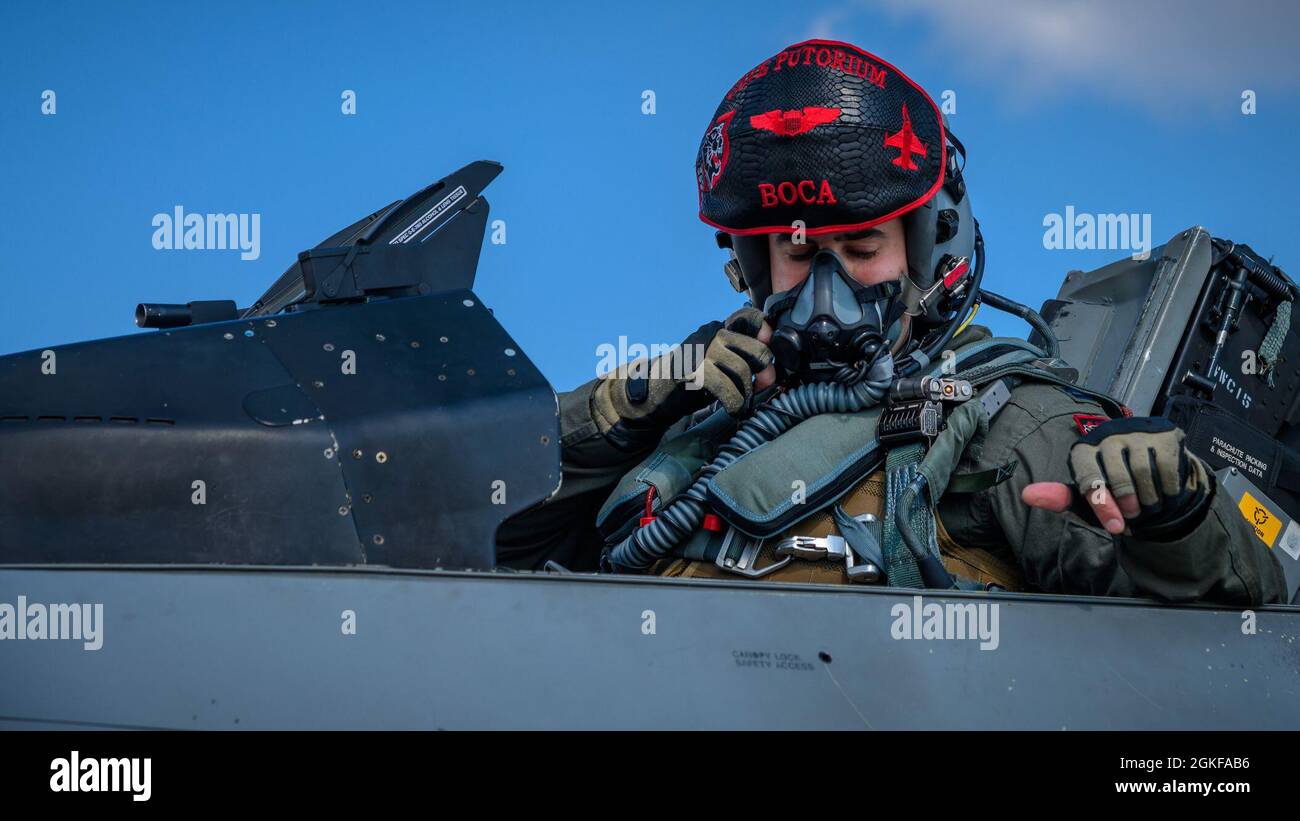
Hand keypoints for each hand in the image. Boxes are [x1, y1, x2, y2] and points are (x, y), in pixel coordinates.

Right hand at [591, 307, 774, 448]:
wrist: (652, 394)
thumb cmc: (689, 383)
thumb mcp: (718, 367)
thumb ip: (742, 364)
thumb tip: (770, 375)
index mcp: (719, 329)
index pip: (750, 317)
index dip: (765, 333)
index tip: (764, 356)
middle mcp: (712, 334)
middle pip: (756, 348)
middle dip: (763, 372)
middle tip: (758, 387)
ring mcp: (701, 351)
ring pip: (742, 371)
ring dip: (746, 394)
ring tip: (741, 404)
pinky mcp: (693, 370)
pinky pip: (726, 387)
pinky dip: (734, 403)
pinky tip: (734, 411)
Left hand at [1022, 416, 1212, 539]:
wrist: (1154, 481)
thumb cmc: (1113, 492)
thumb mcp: (1086, 500)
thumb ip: (1060, 499)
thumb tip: (1027, 495)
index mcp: (1083, 451)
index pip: (1088, 478)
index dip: (1102, 505)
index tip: (1116, 528)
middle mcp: (1107, 436)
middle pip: (1118, 479)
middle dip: (1128, 505)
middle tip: (1133, 514)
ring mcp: (1136, 433)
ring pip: (1144, 473)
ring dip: (1150, 500)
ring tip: (1149, 504)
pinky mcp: (1164, 435)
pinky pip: (1166, 468)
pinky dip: (1168, 490)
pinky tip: (1166, 493)